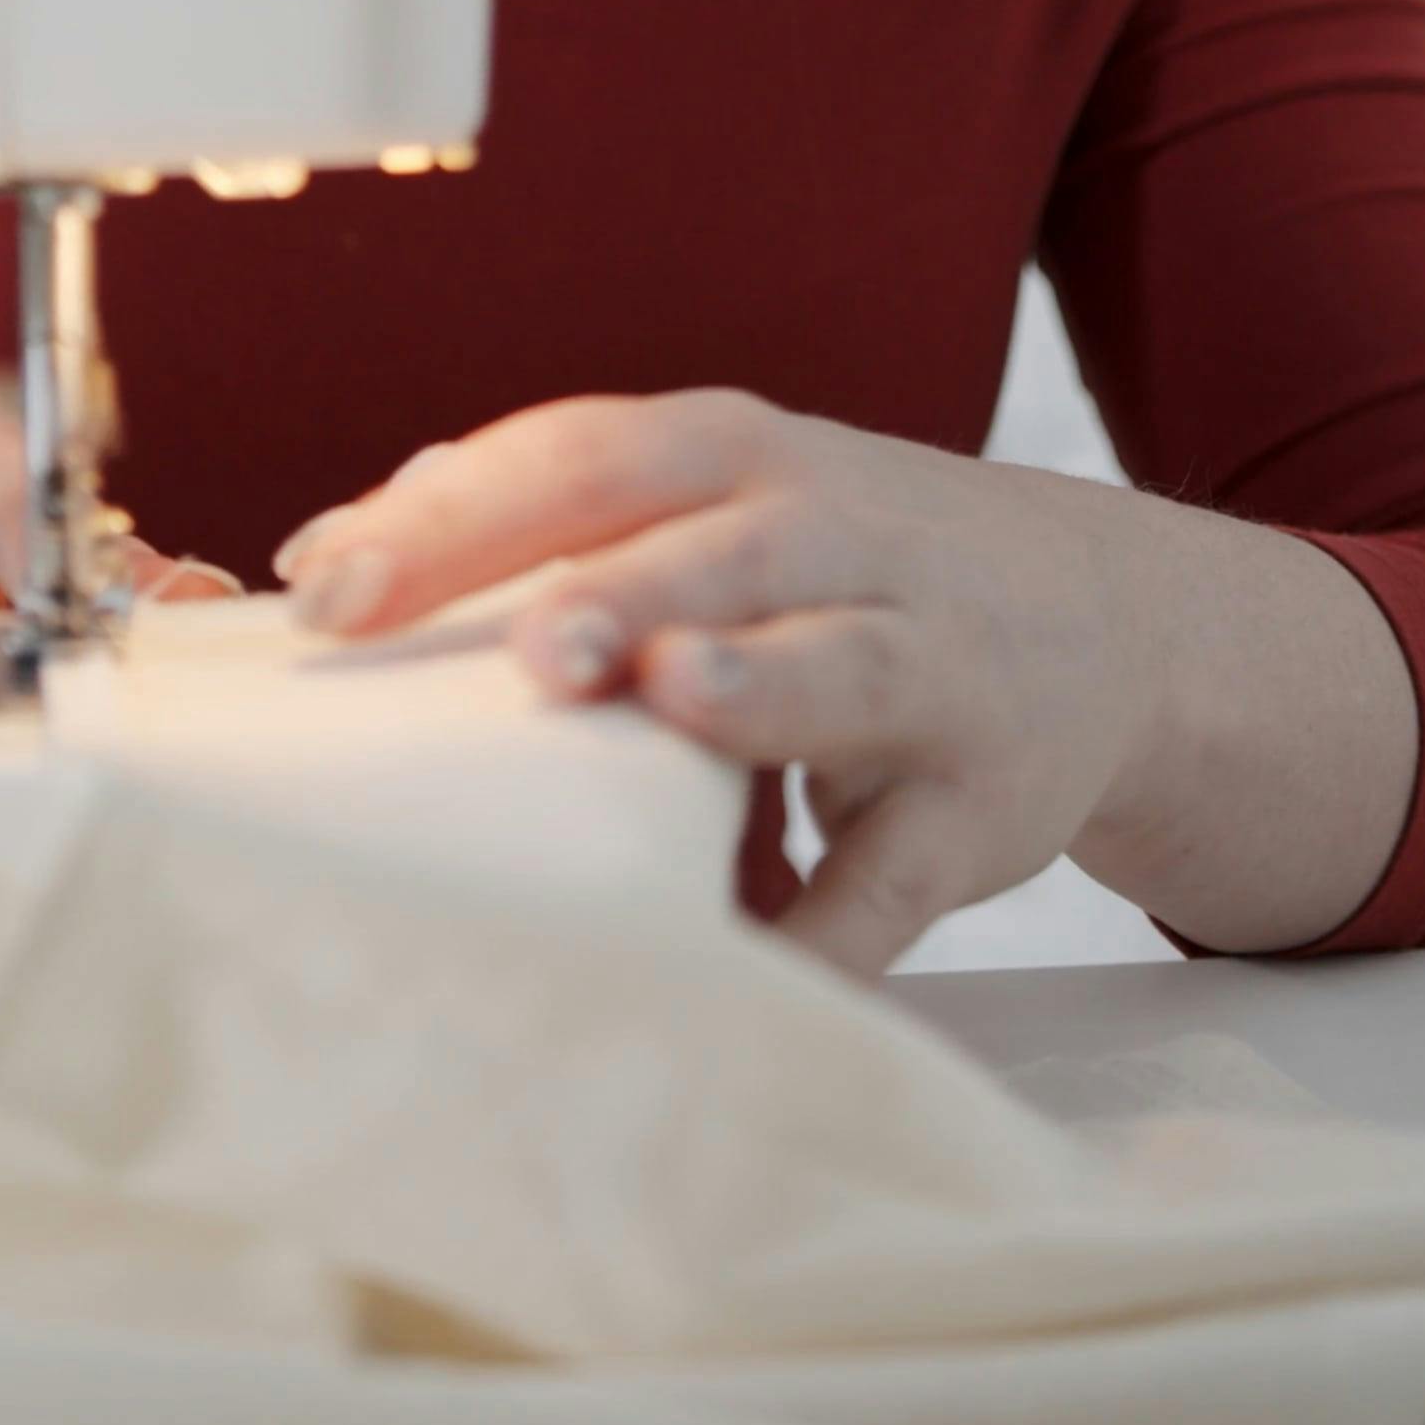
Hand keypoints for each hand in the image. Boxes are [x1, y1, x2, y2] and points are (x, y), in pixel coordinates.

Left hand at [274, 389, 1167, 973]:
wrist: (1103, 618)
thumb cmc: (836, 559)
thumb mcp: (716, 493)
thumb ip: (546, 513)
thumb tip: (325, 551)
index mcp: (739, 454)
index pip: (586, 457)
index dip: (457, 517)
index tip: (320, 588)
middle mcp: (841, 534)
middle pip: (718, 546)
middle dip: (619, 590)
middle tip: (520, 648)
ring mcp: (930, 664)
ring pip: (839, 666)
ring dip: (751, 686)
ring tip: (664, 701)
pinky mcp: (980, 805)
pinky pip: (895, 879)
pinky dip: (829, 930)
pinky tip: (752, 970)